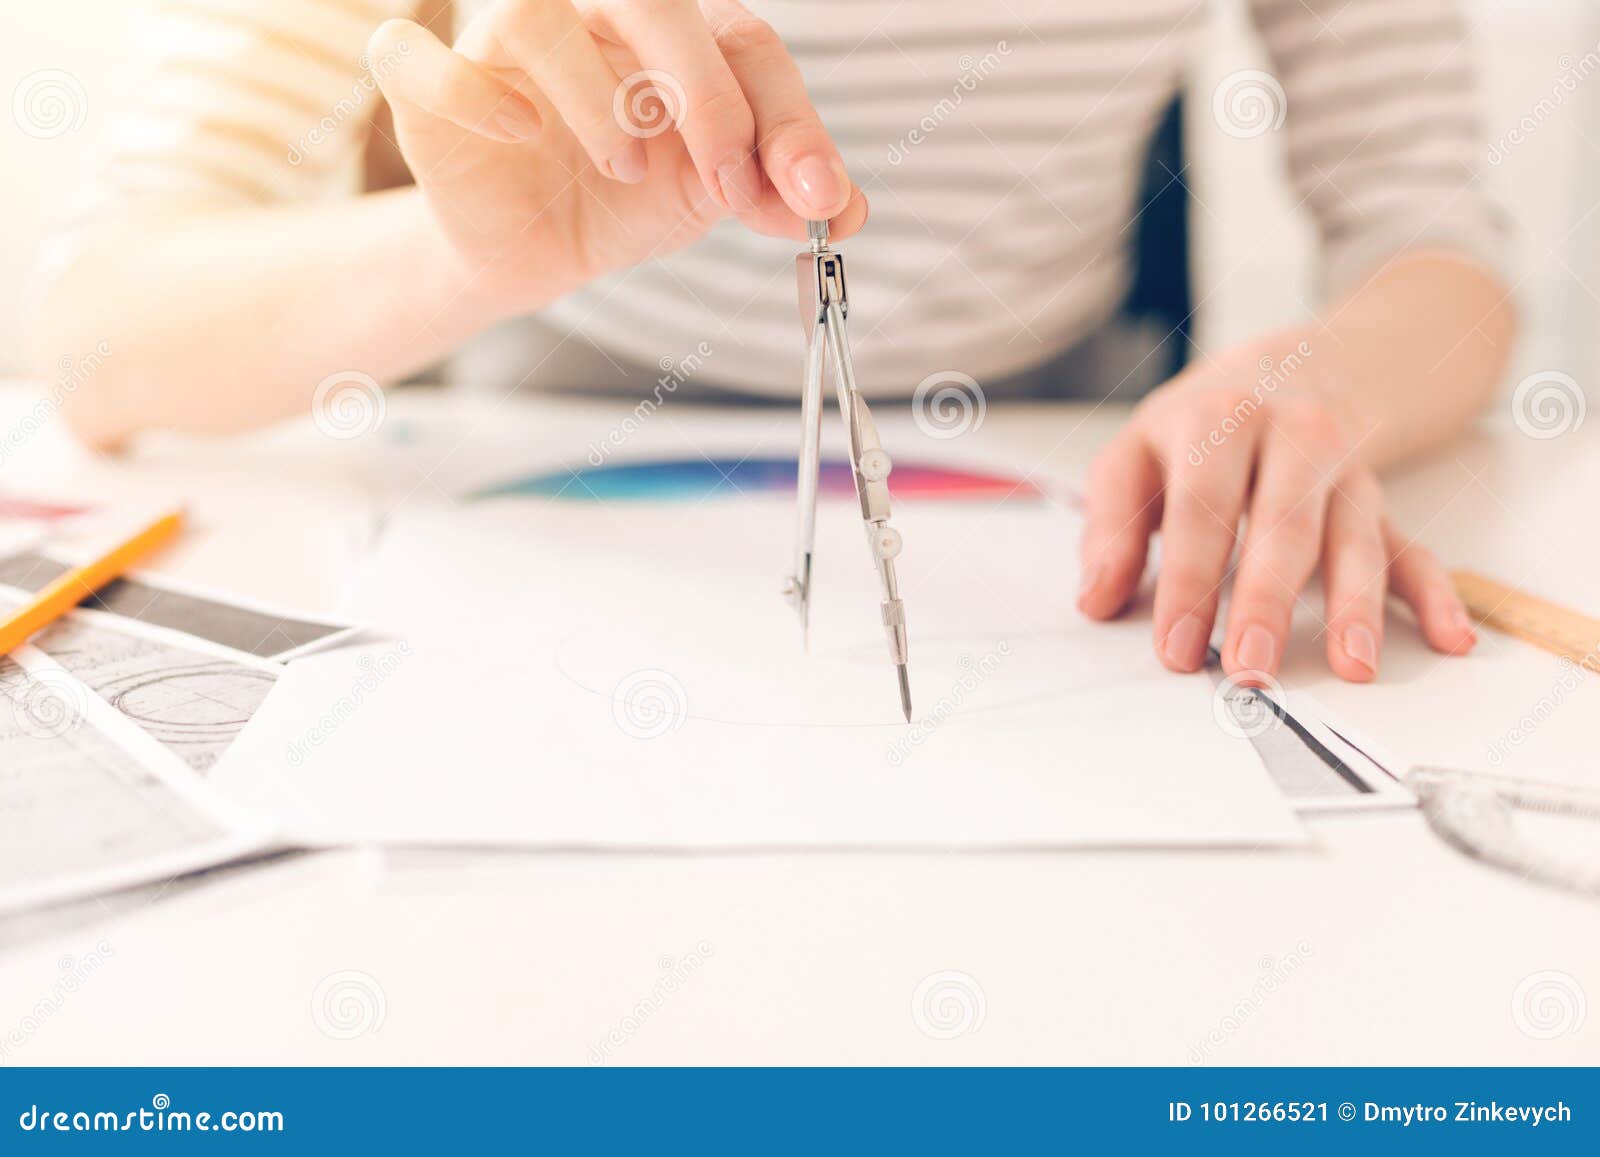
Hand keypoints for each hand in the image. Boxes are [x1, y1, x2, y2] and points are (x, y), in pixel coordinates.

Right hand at [368, 0, 866, 311]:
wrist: (537, 252)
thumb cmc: (622, 200)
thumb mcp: (708, 198)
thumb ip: (773, 192)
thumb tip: (842, 206)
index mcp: (672, 34)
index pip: (742, 40)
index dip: (783, 116)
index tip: (811, 194)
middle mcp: (591, 17)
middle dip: (704, 94)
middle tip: (728, 180)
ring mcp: (504, 42)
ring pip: (534, 14)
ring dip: (593, 96)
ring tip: (625, 167)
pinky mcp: (431, 89)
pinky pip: (420, 57)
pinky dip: (468, 92)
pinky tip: (518, 132)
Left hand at [1076, 338, 1478, 682]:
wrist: (1285, 370)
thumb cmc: (1196, 430)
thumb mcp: (1134, 455)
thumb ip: (1110, 525)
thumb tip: (1096, 599)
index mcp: (1217, 424)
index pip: (1199, 511)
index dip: (1186, 582)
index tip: (1176, 648)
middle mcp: (1290, 437)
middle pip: (1281, 525)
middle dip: (1267, 601)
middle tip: (1251, 668)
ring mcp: (1342, 470)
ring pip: (1354, 538)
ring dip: (1356, 606)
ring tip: (1353, 667)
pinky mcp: (1377, 501)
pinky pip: (1412, 547)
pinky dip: (1436, 594)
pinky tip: (1452, 637)